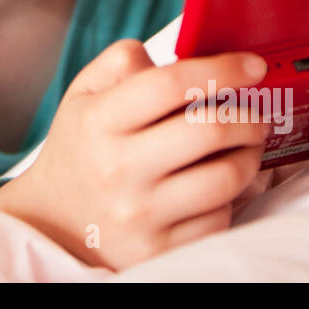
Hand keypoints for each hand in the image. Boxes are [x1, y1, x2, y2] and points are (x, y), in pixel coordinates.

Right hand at [0, 40, 270, 271]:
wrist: (54, 221)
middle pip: (210, 131)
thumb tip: (182, 57)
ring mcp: (140, 215)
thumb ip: (124, 61)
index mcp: (99, 121)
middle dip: (248, 116)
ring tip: (244, 147)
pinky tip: (215, 187)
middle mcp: (118, 169)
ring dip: (249, 157)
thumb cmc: (81, 147)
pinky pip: (220, 219)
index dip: (223, 69)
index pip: (171, 84)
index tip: (253, 66)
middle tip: (254, 113)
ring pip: (226, 178)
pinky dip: (228, 199)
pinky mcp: (160, 251)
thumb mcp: (84, 94)